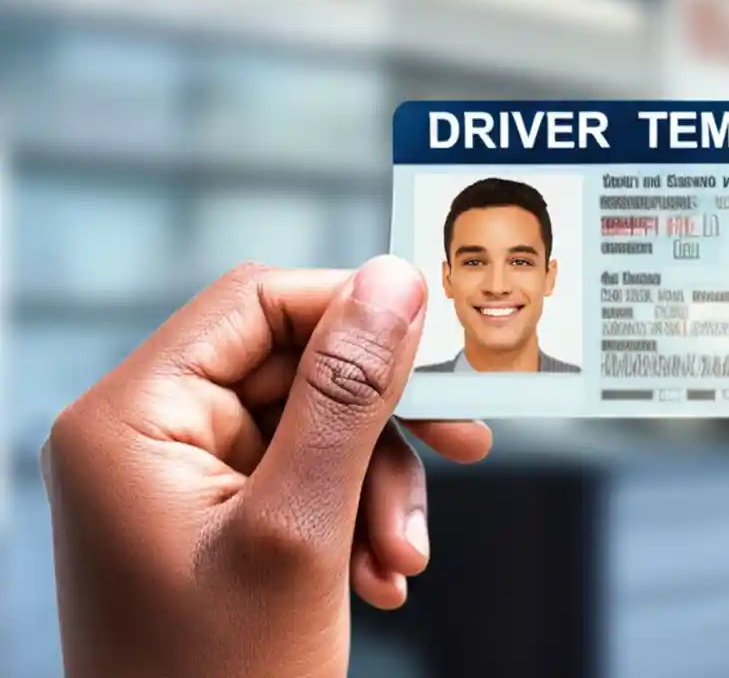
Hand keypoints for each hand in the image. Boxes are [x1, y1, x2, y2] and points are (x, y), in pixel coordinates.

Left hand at [42, 257, 490, 677]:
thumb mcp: (301, 529)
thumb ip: (349, 395)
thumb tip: (393, 281)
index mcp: (133, 419)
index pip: (259, 304)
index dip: (356, 313)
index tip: (441, 352)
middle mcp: (150, 435)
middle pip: (299, 369)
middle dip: (381, 432)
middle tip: (464, 450)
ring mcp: (182, 480)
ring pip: (317, 429)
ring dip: (379, 489)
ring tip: (403, 560)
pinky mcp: (216, 519)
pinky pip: (307, 480)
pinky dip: (356, 519)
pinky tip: (378, 577)